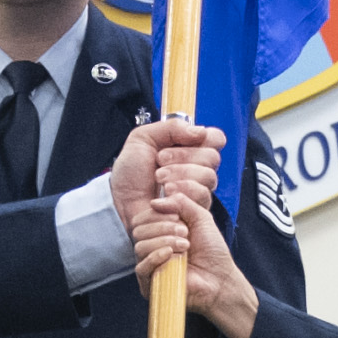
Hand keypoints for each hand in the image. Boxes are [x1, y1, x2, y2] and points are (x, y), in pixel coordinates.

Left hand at [108, 118, 221, 236]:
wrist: (121, 202)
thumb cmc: (131, 174)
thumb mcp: (143, 138)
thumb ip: (172, 127)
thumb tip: (201, 132)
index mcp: (189, 148)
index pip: (216, 139)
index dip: (207, 138)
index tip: (185, 140)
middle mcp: (198, 169)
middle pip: (212, 157)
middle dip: (182, 157)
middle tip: (160, 161)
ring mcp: (198, 190)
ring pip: (208, 176)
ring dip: (180, 174)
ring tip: (159, 178)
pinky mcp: (196, 210)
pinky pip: (202, 196)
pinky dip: (182, 192)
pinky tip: (167, 194)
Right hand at [132, 199, 257, 337]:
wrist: (220, 277)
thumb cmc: (212, 250)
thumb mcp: (200, 217)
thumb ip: (181, 202)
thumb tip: (155, 201)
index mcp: (158, 232)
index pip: (142, 218)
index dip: (157, 213)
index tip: (179, 217)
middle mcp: (150, 247)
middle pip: (138, 230)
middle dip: (162, 227)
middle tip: (185, 232)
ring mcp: (149, 265)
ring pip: (139, 246)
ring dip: (164, 241)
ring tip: (185, 246)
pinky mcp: (149, 284)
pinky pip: (141, 267)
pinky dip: (156, 256)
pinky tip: (171, 255)